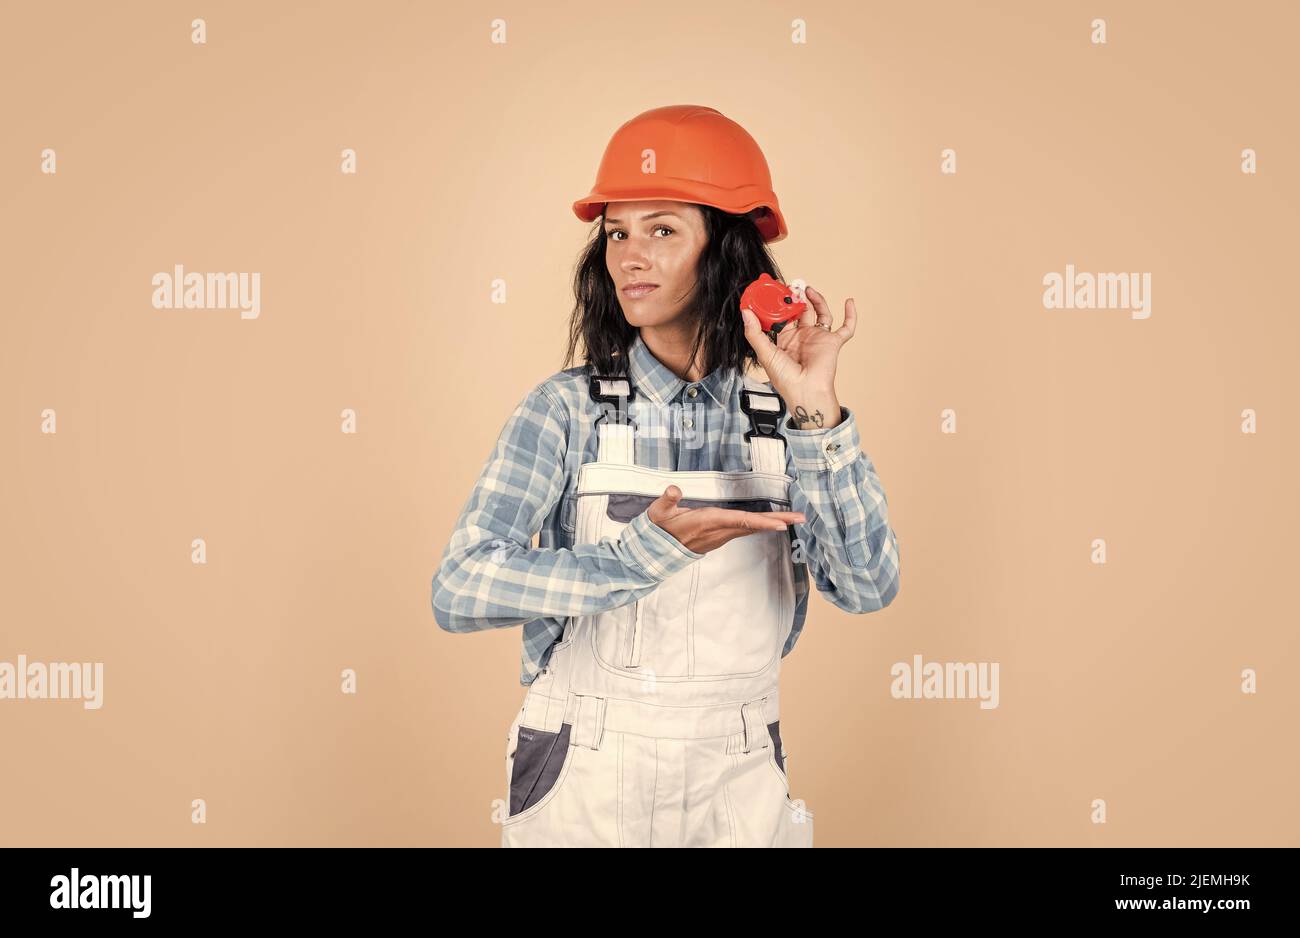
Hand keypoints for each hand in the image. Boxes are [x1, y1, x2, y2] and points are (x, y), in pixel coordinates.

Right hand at [646, 485, 804, 554]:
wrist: (658, 551)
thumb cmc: (661, 528)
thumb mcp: (659, 513)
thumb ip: (667, 500)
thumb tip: (674, 489)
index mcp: (710, 522)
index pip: (741, 521)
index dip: (762, 522)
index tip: (781, 524)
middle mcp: (721, 530)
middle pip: (754, 525)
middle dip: (778, 521)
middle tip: (801, 518)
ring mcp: (723, 535)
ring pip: (752, 527)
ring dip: (774, 522)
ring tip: (794, 517)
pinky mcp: (723, 535)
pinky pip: (747, 528)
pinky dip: (762, 523)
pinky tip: (774, 521)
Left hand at [739, 285, 855, 427]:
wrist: (805, 391)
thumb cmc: (785, 379)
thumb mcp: (765, 353)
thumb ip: (755, 332)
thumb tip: (745, 312)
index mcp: (785, 340)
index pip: (782, 316)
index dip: (779, 303)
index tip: (773, 290)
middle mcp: (802, 337)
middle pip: (801, 311)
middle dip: (797, 298)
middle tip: (791, 286)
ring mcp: (818, 338)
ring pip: (820, 313)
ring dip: (816, 300)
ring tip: (807, 289)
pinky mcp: (833, 342)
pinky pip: (846, 327)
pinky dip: (850, 315)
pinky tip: (849, 302)